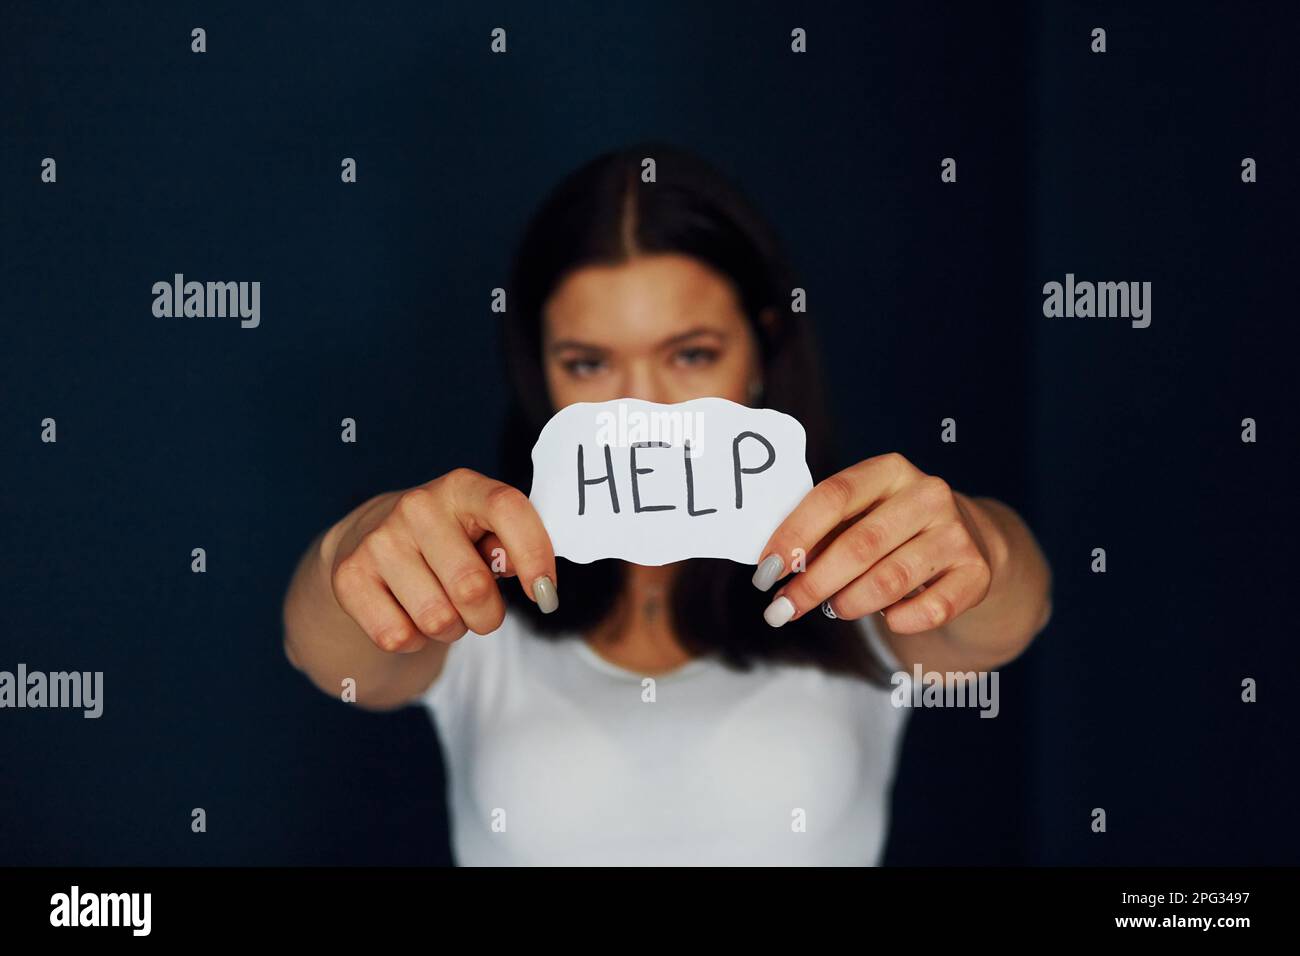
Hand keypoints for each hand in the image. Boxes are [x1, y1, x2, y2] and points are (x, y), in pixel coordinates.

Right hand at [328, 468, 557, 653]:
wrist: (370, 538)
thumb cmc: (450, 540)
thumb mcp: (485, 530)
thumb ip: (514, 548)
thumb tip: (536, 580)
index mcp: (462, 487)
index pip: (508, 508)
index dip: (535, 554)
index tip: (546, 595)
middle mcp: (418, 506)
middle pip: (471, 587)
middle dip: (488, 615)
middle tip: (481, 611)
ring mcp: (379, 540)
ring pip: (437, 619)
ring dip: (451, 630)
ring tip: (442, 607)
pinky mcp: (349, 577)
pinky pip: (398, 637)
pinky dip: (413, 641)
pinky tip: (408, 614)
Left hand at [751, 453, 995, 633]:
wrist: (965, 541)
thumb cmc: (890, 528)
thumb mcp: (858, 515)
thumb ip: (820, 532)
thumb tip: (773, 568)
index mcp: (888, 470)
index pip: (832, 496)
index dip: (794, 535)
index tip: (765, 571)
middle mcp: (927, 494)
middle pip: (859, 545)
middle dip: (813, 584)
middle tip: (783, 610)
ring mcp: (956, 532)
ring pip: (890, 580)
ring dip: (850, 603)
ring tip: (834, 609)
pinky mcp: (976, 572)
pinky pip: (930, 609)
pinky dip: (900, 620)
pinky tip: (886, 618)